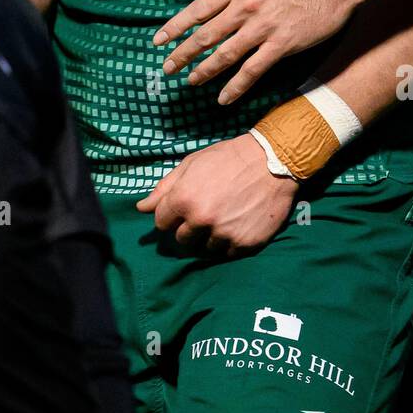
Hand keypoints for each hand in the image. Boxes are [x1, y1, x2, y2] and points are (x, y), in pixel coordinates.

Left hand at [135, 135, 297, 254]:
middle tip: (205, 212)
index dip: (170, 216)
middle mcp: (200, 221)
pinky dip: (229, 242)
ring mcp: (223, 234)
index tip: (181, 210)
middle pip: (182, 240)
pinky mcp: (244, 244)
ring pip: (205, 248)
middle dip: (188, 228)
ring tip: (223, 216)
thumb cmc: (227, 158)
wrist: (271, 161)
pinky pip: (227, 253)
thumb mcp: (191, 164)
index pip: (161, 223)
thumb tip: (141, 208)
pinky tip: (237, 224)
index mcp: (183, 200)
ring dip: (210, 236)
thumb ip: (164, 188)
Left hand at [153, 0, 361, 104]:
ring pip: (224, 55)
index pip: (198, 9)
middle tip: (167, 68)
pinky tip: (224, 98)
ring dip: (204, 71)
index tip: (159, 40)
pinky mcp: (282, 45)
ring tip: (190, 82)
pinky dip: (236, 86)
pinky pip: (253, 70)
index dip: (176, 27)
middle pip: (206, 35)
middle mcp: (244, 8)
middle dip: (183, 53)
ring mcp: (262, 28)